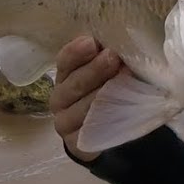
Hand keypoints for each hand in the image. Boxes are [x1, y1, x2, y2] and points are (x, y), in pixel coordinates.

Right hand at [49, 35, 121, 162]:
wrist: (108, 132)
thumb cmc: (108, 93)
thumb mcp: (106, 74)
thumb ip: (106, 58)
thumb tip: (120, 40)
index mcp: (65, 77)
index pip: (64, 62)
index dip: (76, 52)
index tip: (92, 43)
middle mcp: (60, 99)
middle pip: (73, 84)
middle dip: (94, 70)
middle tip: (113, 57)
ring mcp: (65, 122)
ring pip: (83, 107)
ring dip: (103, 93)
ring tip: (123, 80)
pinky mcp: (76, 143)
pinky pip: (91, 129)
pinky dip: (107, 118)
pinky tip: (120, 108)